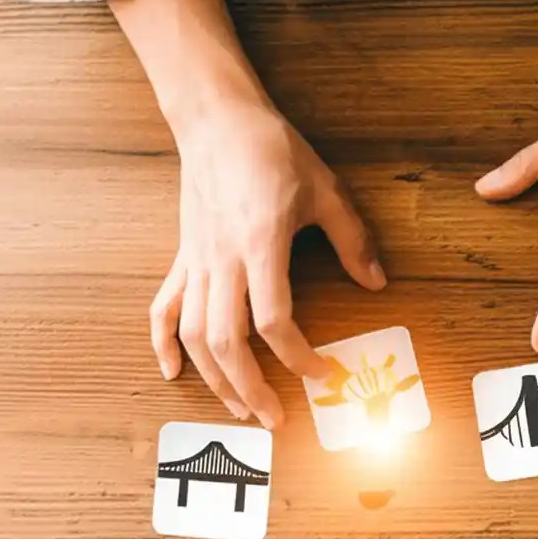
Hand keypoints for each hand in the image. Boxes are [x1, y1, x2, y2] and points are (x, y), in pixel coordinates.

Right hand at [152, 102, 386, 427]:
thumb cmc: (271, 149)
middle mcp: (222, 261)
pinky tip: (170, 371)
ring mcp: (197, 261)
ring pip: (194, 335)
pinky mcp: (183, 257)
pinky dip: (162, 343)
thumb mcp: (326, 190)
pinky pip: (163, 308)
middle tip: (274, 419)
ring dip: (213, 379)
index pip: (273, 320)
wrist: (217, 119)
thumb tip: (375, 283)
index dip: (298, 356)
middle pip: (226, 342)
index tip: (322, 374)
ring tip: (238, 408)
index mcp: (261, 244)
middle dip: (249, 389)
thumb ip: (352, 240)